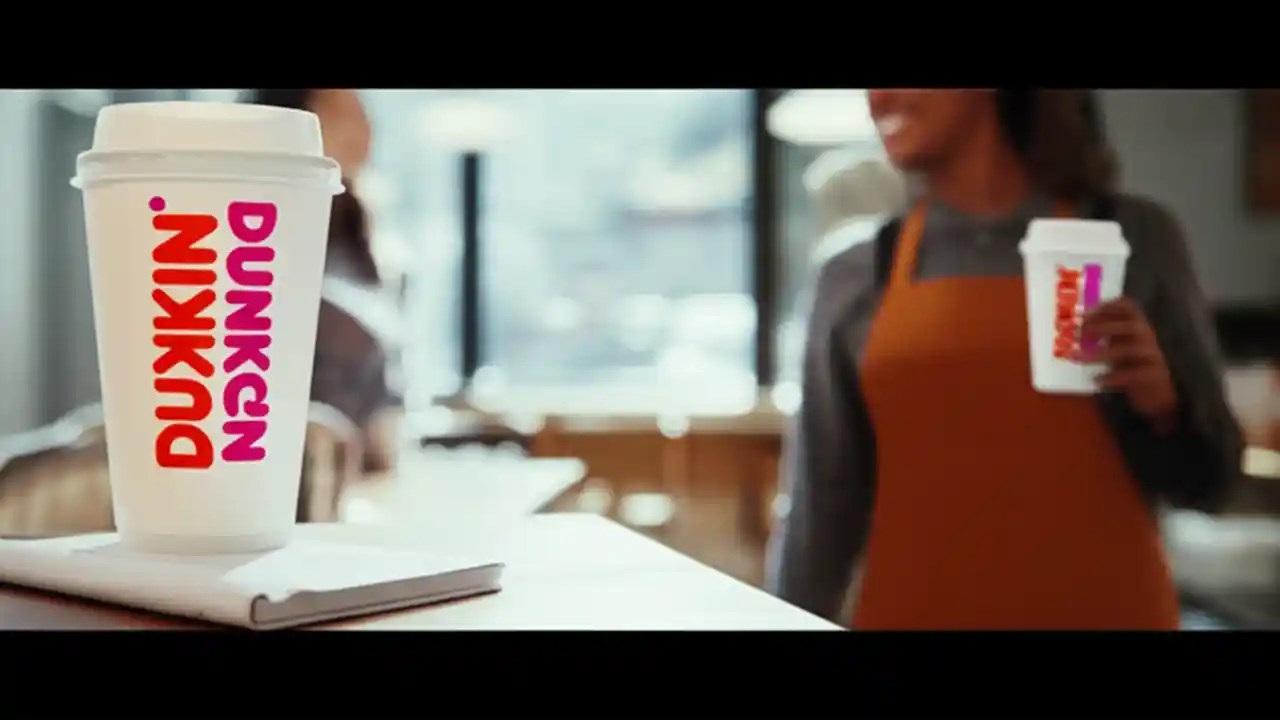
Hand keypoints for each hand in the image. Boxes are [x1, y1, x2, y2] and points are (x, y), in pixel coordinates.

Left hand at [1081, 298, 1178, 433]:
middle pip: (1131, 325)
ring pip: (1129, 349)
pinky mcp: (1153, 376)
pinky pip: (1132, 374)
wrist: (1157, 394)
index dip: (1106, 306)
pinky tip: (1096, 380)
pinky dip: (1112, 377)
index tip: (1083, 314)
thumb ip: (1104, 335)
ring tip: (1077, 358)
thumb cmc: (1132, 366)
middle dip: (1104, 326)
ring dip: (1100, 353)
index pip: (1129, 306)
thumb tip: (1076, 328)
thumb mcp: (1118, 345)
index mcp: (1139, 326)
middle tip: (1079, 335)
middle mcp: (1148, 337)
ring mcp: (1153, 356)